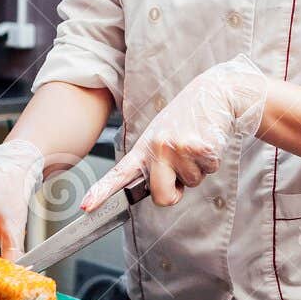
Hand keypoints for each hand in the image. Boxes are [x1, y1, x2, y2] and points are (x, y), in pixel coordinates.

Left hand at [81, 56, 268, 209]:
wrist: (213, 92)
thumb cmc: (186, 118)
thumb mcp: (162, 136)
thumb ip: (155, 162)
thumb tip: (159, 192)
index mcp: (144, 146)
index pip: (119, 173)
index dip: (101, 191)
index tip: (87, 206)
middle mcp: (157, 147)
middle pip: (162, 196)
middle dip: (175, 191)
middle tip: (181, 167)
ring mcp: (178, 147)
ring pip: (191, 184)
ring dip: (197, 169)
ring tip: (195, 145)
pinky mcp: (200, 147)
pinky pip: (208, 172)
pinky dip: (211, 162)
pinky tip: (207, 142)